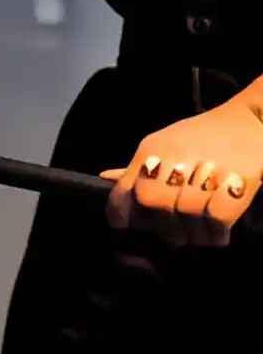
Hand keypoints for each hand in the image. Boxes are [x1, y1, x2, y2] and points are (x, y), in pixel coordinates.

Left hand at [100, 98, 262, 246]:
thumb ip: (137, 166)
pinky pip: (216, 221)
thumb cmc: (204, 135)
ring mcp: (204, 173)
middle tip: (174, 234)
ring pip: (184, 217)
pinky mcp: (234, 185)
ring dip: (191, 234)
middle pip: (152, 205)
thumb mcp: (163, 144)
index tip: (125, 226)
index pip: (123, 190)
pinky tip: (218, 232)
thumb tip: (106, 178)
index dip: (120, 213)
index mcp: (151, 151)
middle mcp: (172, 161)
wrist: (253, 119)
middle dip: (161, 227)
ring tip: (199, 232)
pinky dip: (216, 234)